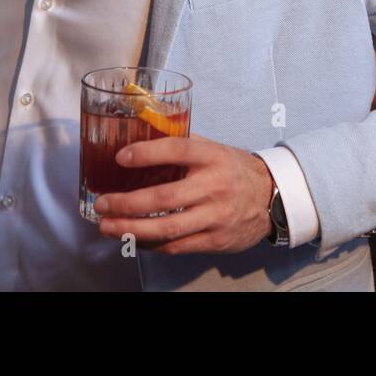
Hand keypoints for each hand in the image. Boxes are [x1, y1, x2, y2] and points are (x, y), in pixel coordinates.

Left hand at [94, 132, 273, 253]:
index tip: (120, 158)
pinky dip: (151, 244)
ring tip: (108, 227)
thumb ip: (182, 142)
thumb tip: (143, 129)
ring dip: (132, 229)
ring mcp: (216, 216)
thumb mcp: (214, 148)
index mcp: (213, 157)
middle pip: (165, 197)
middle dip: (127, 203)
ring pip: (168, 228)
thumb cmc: (234, 170)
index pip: (177, 150)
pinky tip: (133, 238)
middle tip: (103, 203)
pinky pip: (177, 246)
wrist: (272, 198)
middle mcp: (215, 186)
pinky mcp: (216, 240)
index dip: (146, 153)